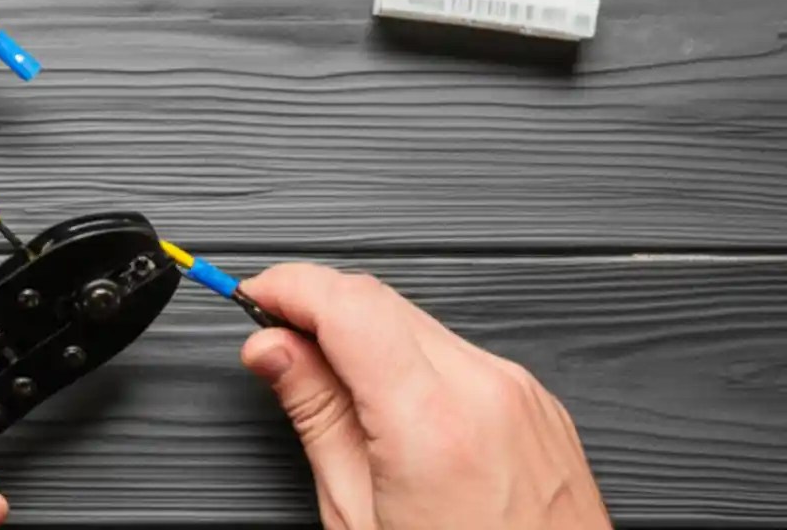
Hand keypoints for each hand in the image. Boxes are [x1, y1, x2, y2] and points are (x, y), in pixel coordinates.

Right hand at [240, 264, 610, 529]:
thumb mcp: (357, 517)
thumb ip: (315, 416)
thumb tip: (273, 350)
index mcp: (433, 422)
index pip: (347, 304)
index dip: (288, 286)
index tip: (255, 295)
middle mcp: (485, 390)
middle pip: (379, 301)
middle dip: (317, 304)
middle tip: (274, 337)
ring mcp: (519, 393)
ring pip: (417, 321)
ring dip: (362, 331)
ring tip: (327, 377)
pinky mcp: (536, 403)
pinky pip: (457, 352)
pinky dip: (409, 358)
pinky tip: (385, 397)